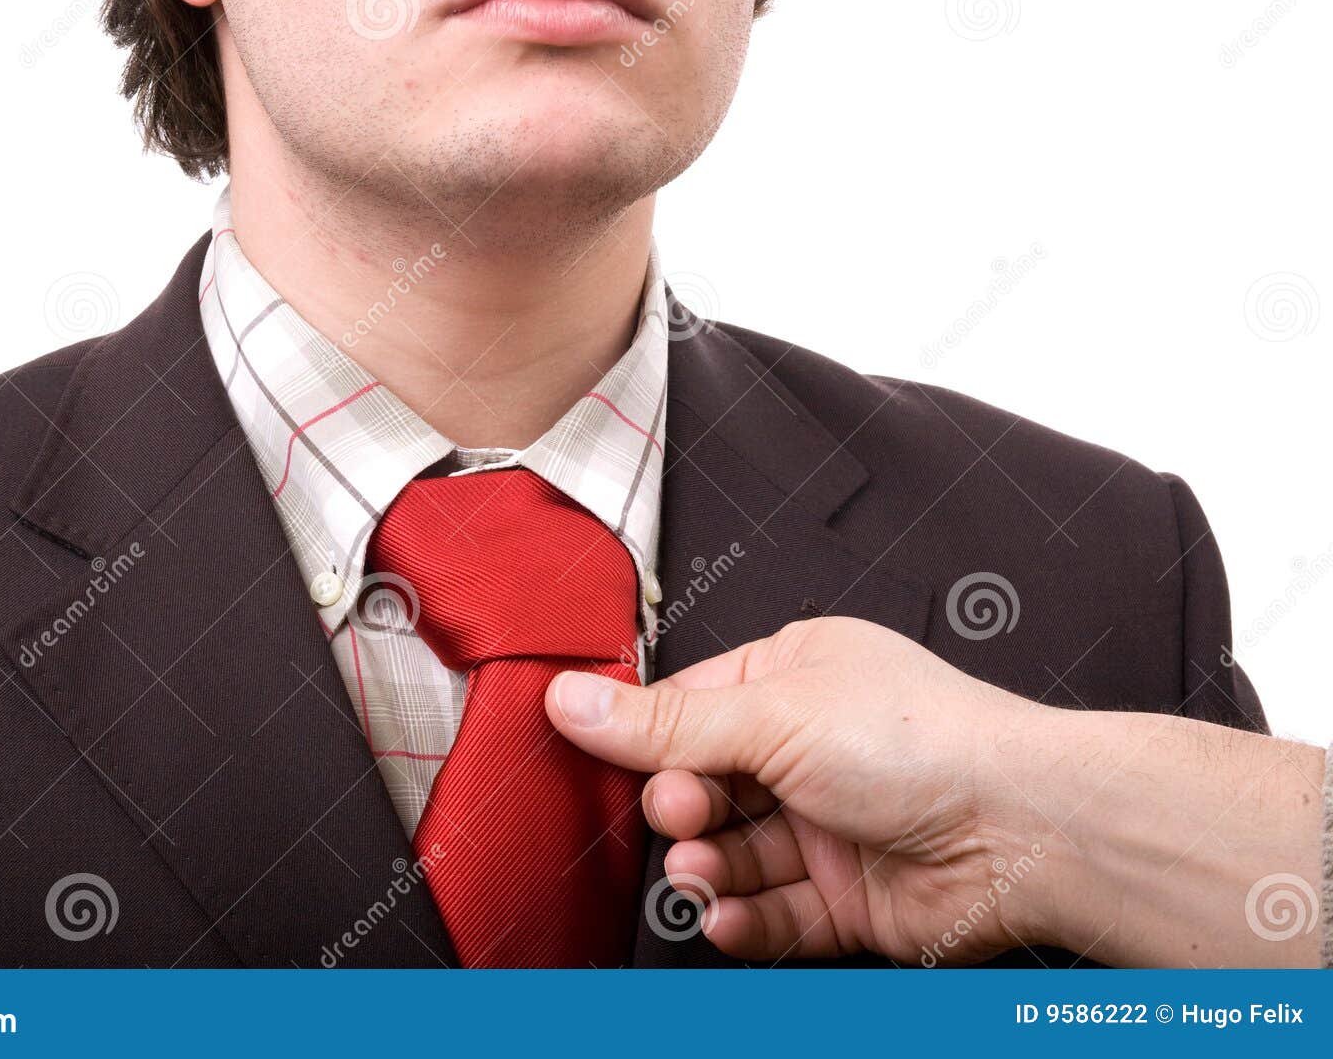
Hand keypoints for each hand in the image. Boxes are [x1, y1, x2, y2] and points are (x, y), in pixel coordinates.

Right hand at [545, 617, 1058, 964]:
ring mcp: (827, 824)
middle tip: (682, 813)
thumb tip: (573, 699)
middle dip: (681, 808)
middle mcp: (808, 748)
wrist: (1023, 830)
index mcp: (792, 676)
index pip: (688, 706)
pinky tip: (729, 917)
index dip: (642, 737)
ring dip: (707, 870)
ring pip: (731, 856)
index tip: (599, 760)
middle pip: (703, 786)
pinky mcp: (843, 896)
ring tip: (703, 873)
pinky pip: (770, 912)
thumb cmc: (924, 740)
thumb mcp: (771, 716)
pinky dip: (743, 919)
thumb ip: (664, 724)